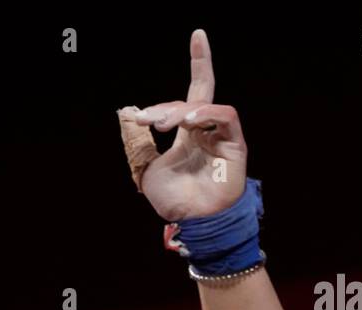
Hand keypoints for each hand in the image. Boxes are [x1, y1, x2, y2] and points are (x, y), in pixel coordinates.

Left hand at [117, 28, 247, 221]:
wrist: (192, 222)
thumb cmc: (174, 200)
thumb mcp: (146, 168)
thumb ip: (137, 142)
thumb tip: (125, 114)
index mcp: (190, 132)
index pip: (196, 89)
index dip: (199, 62)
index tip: (197, 35)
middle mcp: (208, 129)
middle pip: (194, 97)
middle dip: (166, 107)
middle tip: (146, 121)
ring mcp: (223, 136)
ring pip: (205, 105)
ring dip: (181, 110)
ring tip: (162, 125)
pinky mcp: (235, 145)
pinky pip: (226, 116)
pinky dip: (206, 113)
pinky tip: (188, 122)